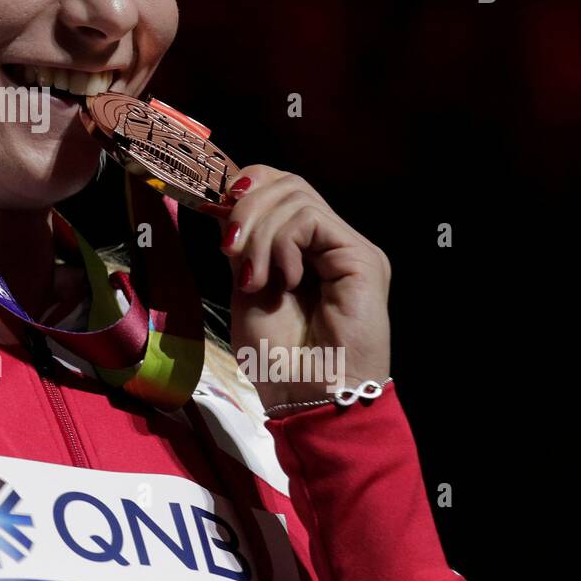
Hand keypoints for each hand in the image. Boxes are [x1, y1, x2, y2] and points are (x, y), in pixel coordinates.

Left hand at [214, 166, 391, 408]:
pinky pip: (309, 219)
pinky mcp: (362, 257)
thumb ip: (244, 243)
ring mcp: (347, 247)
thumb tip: (226, 200)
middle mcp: (329, 241)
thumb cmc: (275, 356)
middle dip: (245, 211)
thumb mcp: (246, 285)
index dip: (244, 188)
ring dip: (259, 234)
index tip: (217, 217)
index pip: (277, 187)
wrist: (305, 396)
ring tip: (255, 278)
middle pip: (285, 183)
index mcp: (304, 247)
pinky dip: (282, 244)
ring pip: (294, 195)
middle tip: (231, 252)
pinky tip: (283, 279)